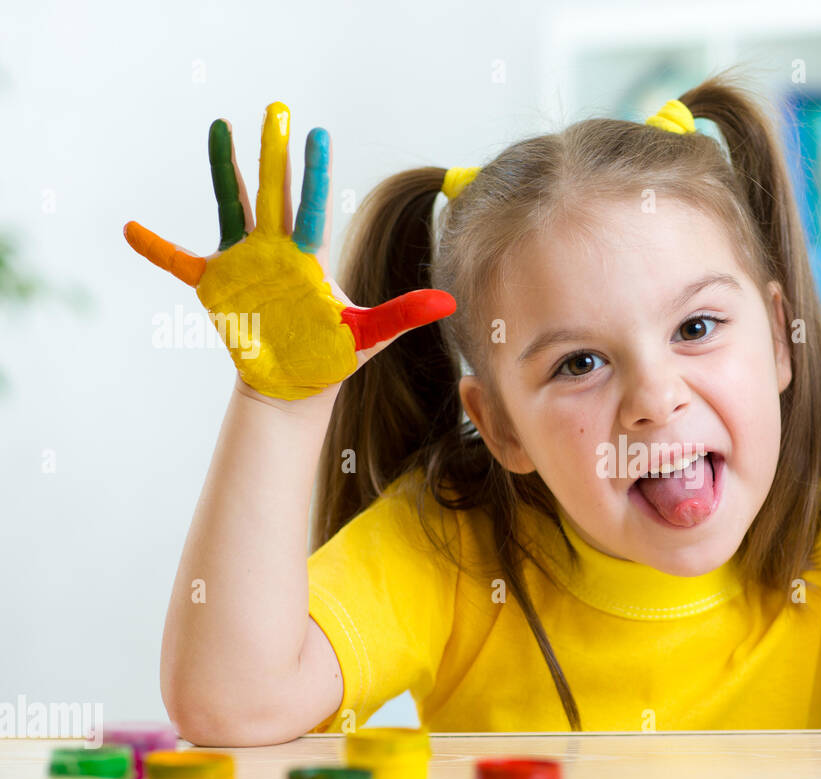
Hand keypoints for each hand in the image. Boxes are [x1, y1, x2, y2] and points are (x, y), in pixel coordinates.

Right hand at [124, 102, 455, 400]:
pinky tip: (129, 228)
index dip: (313, 172)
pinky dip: (155, 247)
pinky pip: (180, 261)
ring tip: (220, 128)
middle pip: (274, 193)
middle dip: (273, 152)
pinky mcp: (216, 284)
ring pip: (233, 206)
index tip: (317, 135)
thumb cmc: (334, 358)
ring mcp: (245, 263)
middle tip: (275, 110)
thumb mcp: (371, 335)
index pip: (313, 206)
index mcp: (310, 258)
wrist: (296, 385)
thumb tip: (450, 301)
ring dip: (226, 169)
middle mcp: (277, 251)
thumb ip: (405, 313)